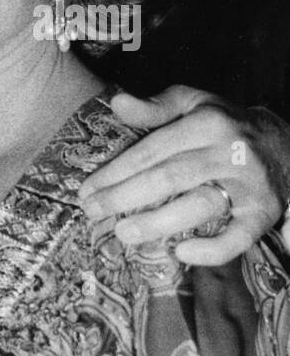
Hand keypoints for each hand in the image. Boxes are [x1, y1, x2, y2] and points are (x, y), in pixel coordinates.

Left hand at [80, 87, 288, 264]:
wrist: (285, 144)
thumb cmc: (223, 125)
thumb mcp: (192, 104)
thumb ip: (154, 107)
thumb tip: (116, 103)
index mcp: (207, 123)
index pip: (152, 150)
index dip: (115, 171)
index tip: (86, 189)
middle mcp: (230, 152)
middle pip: (169, 178)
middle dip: (124, 197)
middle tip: (92, 212)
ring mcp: (250, 184)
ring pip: (200, 205)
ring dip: (158, 223)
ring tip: (123, 233)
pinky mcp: (264, 212)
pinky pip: (240, 236)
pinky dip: (213, 249)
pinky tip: (181, 253)